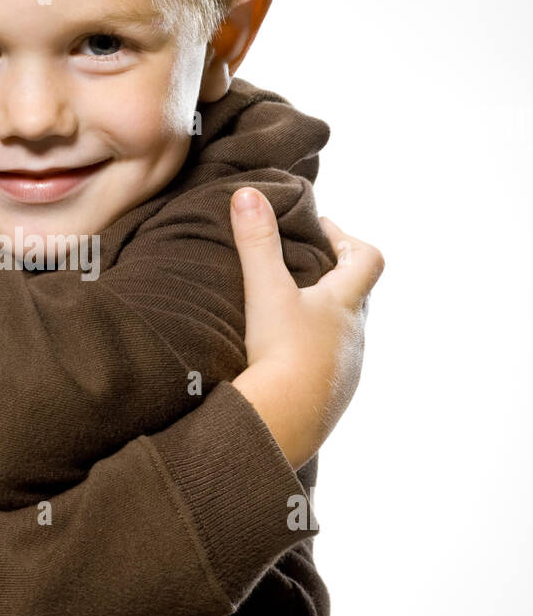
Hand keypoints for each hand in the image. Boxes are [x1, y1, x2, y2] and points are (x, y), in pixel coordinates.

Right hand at [229, 186, 384, 469]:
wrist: (284, 422)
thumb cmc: (281, 352)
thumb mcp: (265, 290)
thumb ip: (256, 241)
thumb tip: (247, 193)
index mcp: (346, 303)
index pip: (368, 258)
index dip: (347, 238)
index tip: (320, 230)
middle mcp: (355, 335)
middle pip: (356, 294)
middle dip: (331, 276)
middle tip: (299, 266)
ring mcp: (347, 369)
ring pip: (343, 333)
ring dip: (322, 318)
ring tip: (287, 313)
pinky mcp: (332, 398)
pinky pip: (330, 366)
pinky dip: (312, 354)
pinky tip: (284, 359)